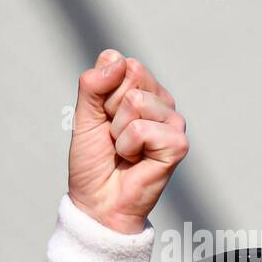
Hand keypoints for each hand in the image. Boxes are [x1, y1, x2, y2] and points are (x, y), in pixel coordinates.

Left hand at [67, 49, 188, 233]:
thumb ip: (93, 84)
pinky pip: (142, 129)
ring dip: (118, 131)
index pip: (122, 63)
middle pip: (131, 76)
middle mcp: (161, 101)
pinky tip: (136, 160)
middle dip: (110, 108)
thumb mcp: (83, 116)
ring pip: (136, 101)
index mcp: (142, 89)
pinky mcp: (178, 144)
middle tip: (113, 135)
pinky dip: (128, 147)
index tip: (103, 118)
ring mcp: (172, 122)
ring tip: (124, 150)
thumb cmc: (93, 160)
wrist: (97, 201)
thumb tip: (117, 59)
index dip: (102, 91)